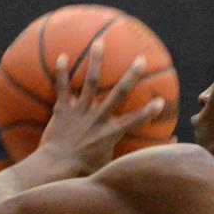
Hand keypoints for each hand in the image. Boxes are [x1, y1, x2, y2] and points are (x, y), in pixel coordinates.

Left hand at [36, 48, 166, 177]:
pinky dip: (61, 72)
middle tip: (142, 60)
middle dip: (132, 76)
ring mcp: (79, 112)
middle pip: (119, 94)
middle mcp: (97, 118)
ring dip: (96, 61)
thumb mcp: (107, 169)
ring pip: (90, 82)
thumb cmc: (81, 171)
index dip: (148, 112)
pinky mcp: (62, 110)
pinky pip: (61, 87)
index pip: (135, 121)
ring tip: (100, 42)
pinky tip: (61, 56)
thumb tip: (141, 161)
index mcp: (110, 132)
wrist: (52, 168)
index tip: (161, 100)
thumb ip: (125, 161)